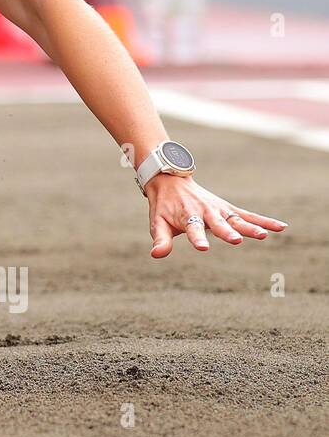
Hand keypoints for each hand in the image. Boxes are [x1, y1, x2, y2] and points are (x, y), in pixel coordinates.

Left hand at [144, 174, 287, 257]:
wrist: (170, 182)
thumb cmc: (164, 207)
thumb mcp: (158, 222)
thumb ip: (160, 240)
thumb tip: (156, 255)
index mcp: (187, 216)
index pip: (192, 229)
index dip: (197, 238)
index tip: (203, 247)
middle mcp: (205, 212)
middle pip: (218, 224)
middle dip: (227, 232)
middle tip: (237, 239)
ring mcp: (219, 210)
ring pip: (237, 219)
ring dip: (250, 227)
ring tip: (264, 235)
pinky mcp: (228, 209)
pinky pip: (248, 216)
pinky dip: (263, 221)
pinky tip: (281, 227)